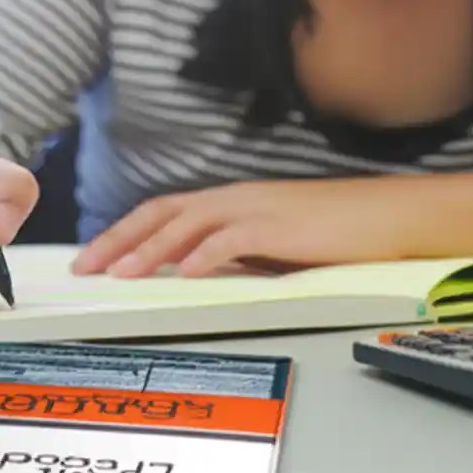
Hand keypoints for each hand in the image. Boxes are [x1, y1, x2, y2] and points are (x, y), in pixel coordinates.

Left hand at [70, 178, 417, 278]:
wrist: (386, 214)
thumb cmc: (332, 231)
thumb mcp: (270, 241)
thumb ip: (232, 252)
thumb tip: (193, 273)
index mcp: (229, 201)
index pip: (162, 212)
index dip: (124, 233)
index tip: (93, 258)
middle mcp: (234, 198)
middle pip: (161, 212)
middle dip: (119, 239)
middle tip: (85, 266)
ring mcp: (257, 209)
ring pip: (189, 223)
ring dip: (152, 249)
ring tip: (122, 273)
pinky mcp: (282, 226)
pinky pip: (235, 239)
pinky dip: (206, 255)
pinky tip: (185, 272)